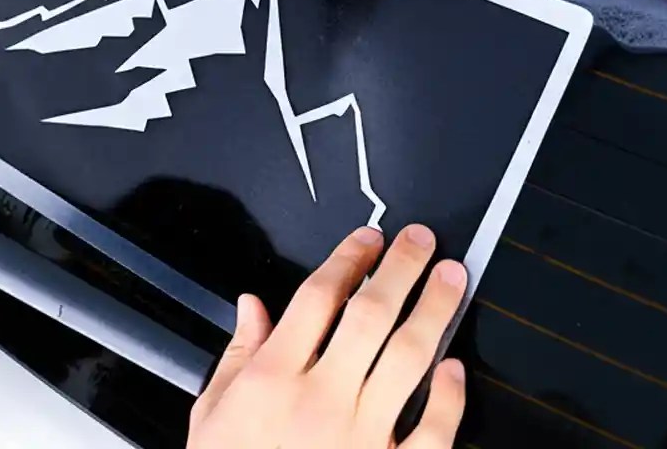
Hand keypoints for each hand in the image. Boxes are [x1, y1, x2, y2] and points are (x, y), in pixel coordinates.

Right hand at [188, 225, 467, 448]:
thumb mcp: (212, 417)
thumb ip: (237, 356)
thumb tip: (253, 306)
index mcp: (272, 381)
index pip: (317, 298)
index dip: (348, 258)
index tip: (369, 239)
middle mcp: (321, 401)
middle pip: (370, 314)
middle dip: (401, 267)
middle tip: (422, 238)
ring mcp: (362, 439)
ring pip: (410, 358)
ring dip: (434, 311)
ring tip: (451, 278)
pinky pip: (433, 429)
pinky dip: (448, 396)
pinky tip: (453, 369)